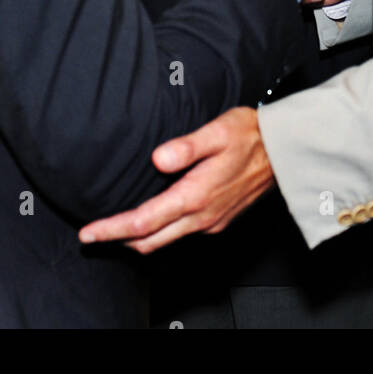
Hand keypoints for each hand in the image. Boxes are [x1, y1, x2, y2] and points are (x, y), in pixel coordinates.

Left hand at [79, 107, 271, 251]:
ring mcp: (211, 222)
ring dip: (136, 239)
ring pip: (165, 241)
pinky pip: (180, 234)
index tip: (88, 233)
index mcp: (195, 196)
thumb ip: (186, 147)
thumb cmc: (250, 136)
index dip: (112, 229)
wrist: (285, 152)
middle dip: (117, 240)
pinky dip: (158, 233)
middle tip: (90, 236)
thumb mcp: (218, 132)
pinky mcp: (218, 220)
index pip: (144, 222)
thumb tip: (158, 159)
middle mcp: (201, 216)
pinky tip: (150, 221)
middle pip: (149, 240)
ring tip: (113, 230)